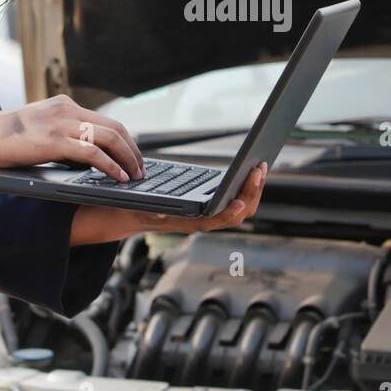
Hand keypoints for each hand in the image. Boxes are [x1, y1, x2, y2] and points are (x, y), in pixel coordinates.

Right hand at [0, 94, 143, 182]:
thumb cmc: (4, 139)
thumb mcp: (39, 129)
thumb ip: (62, 135)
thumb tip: (84, 157)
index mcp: (65, 105)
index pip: (106, 120)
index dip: (125, 140)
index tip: (133, 157)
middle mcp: (67, 109)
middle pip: (115, 127)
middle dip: (133, 150)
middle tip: (141, 169)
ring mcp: (62, 123)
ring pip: (110, 138)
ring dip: (128, 159)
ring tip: (136, 175)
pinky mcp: (54, 140)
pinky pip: (93, 153)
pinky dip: (111, 166)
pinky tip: (118, 178)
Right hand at [130, 162, 266, 232]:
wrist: (130, 216)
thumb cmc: (133, 209)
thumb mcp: (135, 207)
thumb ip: (149, 210)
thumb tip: (159, 212)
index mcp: (185, 223)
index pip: (212, 222)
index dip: (227, 213)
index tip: (240, 201)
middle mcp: (200, 221)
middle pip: (235, 216)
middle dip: (250, 194)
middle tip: (258, 170)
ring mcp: (208, 214)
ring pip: (239, 209)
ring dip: (252, 190)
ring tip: (259, 167)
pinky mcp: (211, 205)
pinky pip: (235, 200)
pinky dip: (246, 187)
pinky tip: (251, 171)